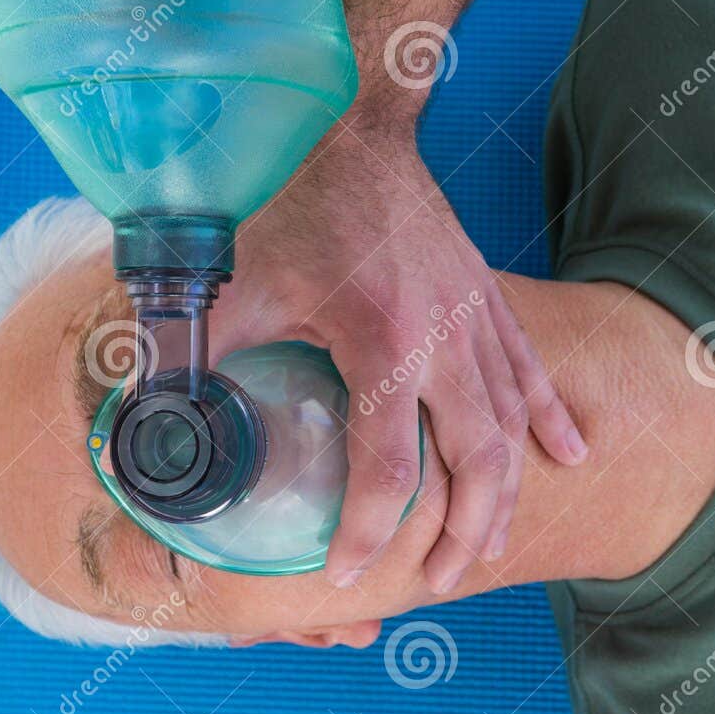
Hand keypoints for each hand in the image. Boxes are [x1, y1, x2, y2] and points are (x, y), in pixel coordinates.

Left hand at [237, 122, 586, 592]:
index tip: (348, 576)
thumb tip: (146, 416)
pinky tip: (568, 456)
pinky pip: (533, 371)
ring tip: (490, 549)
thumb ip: (196, 356)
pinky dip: (550, 419)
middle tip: (438, 585)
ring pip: (514, 427)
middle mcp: (445, 340)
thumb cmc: (291, 204)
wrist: (351, 128)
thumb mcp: (237, 286)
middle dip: (462, 535)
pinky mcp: (488, 296)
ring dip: (506, 495)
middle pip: (478, 464)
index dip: (369, 533)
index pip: (388, 469)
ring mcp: (476, 318)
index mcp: (382, 344)